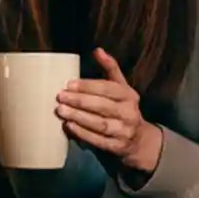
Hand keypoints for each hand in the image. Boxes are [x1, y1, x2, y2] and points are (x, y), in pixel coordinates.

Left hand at [55, 48, 162, 172]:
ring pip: (99, 124)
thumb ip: (110, 69)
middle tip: (60, 97)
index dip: (88, 86)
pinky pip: (98, 141)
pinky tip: (69, 126)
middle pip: (103, 106)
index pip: (108, 89)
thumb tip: (97, 50)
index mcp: (129, 96)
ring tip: (61, 111)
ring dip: (79, 117)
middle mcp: (129, 113)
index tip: (68, 84)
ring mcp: (124, 131)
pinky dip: (83, 134)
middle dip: (80, 101)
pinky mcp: (116, 147)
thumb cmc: (122, 108)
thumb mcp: (121, 88)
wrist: (138, 140)